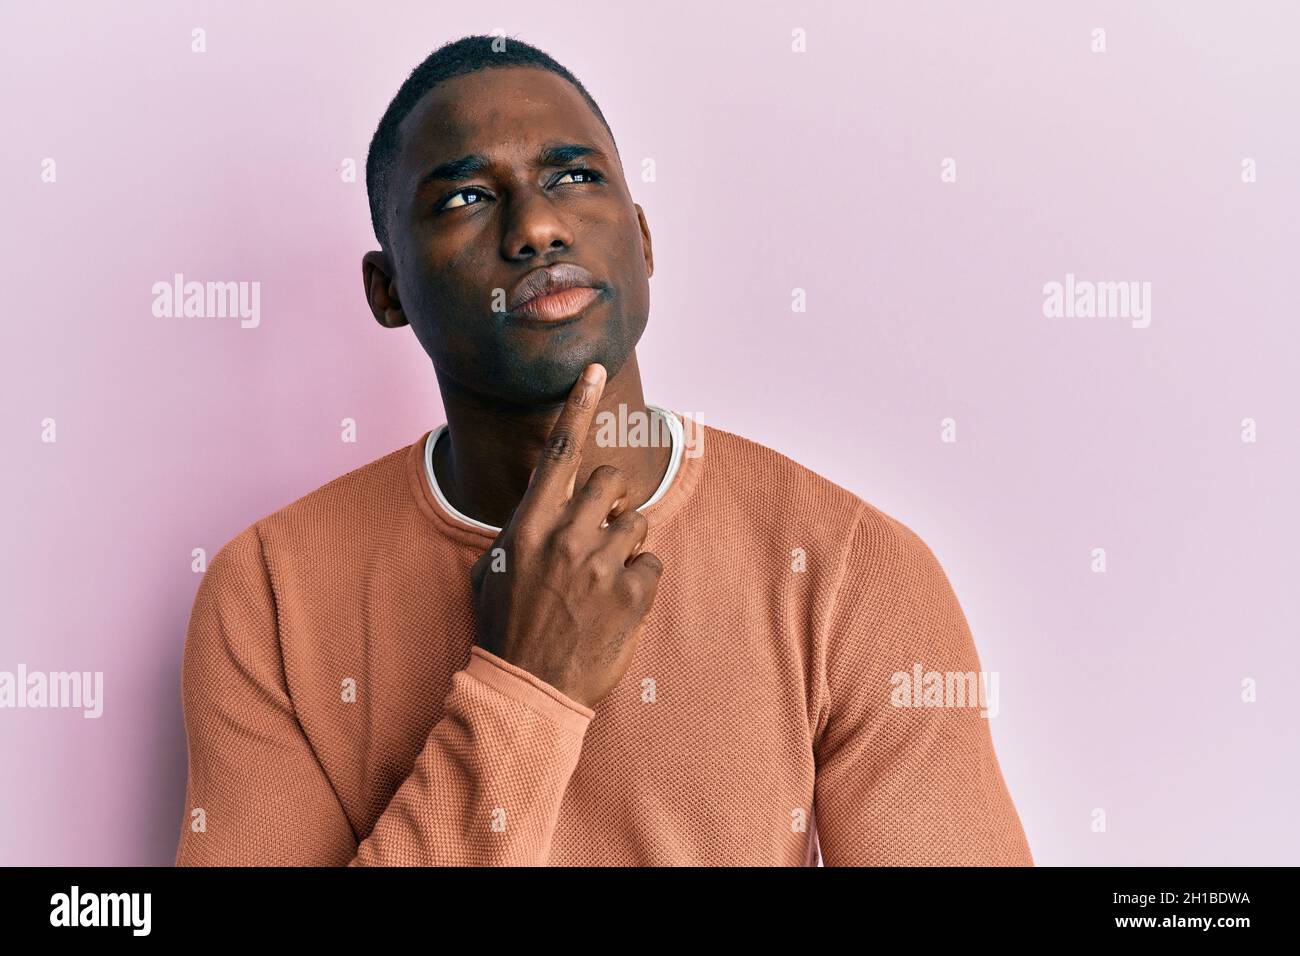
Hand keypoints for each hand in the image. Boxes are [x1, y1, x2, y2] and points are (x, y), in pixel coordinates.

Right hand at [469, 363, 664, 708]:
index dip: (579, 406)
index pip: (558, 453)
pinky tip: (616, 607)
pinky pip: (653, 566)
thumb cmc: (505, 629)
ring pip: (638, 523)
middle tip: (596, 537)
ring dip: (626, 546)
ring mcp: (601, 565)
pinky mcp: (632, 595)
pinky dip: (640, 584)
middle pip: (610, 482)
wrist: (526, 691)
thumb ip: (519, 531)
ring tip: (602, 582)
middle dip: (610, 503)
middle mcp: (566, 536)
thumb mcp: (493, 570)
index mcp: (529, 526)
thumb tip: (542, 511)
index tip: (596, 368)